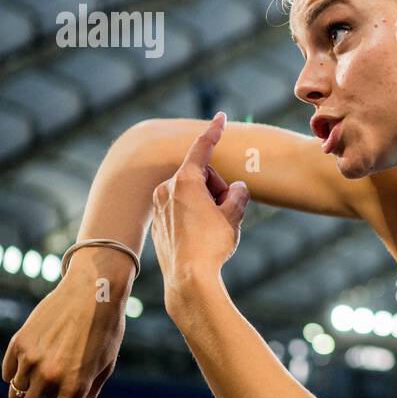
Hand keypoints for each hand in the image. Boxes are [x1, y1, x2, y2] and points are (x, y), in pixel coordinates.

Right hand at [3, 248, 130, 397]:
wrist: (93, 290)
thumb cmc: (105, 332)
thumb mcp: (104, 368)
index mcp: (75, 387)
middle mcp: (49, 377)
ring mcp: (30, 360)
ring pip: (16, 395)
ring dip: (28, 392)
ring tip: (50, 369)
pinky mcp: (17, 344)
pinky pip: (8, 373)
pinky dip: (19, 372)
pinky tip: (38, 355)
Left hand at [150, 111, 250, 307]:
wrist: (188, 279)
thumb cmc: (211, 245)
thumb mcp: (233, 215)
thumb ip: (238, 195)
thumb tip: (237, 189)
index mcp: (185, 181)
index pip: (202, 148)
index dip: (214, 132)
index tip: (221, 117)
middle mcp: (166, 188)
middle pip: (201, 176)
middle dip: (217, 188)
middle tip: (228, 212)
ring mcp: (159, 205)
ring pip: (191, 193)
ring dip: (207, 202)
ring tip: (216, 228)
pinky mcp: (158, 222)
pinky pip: (181, 208)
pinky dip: (195, 214)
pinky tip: (202, 237)